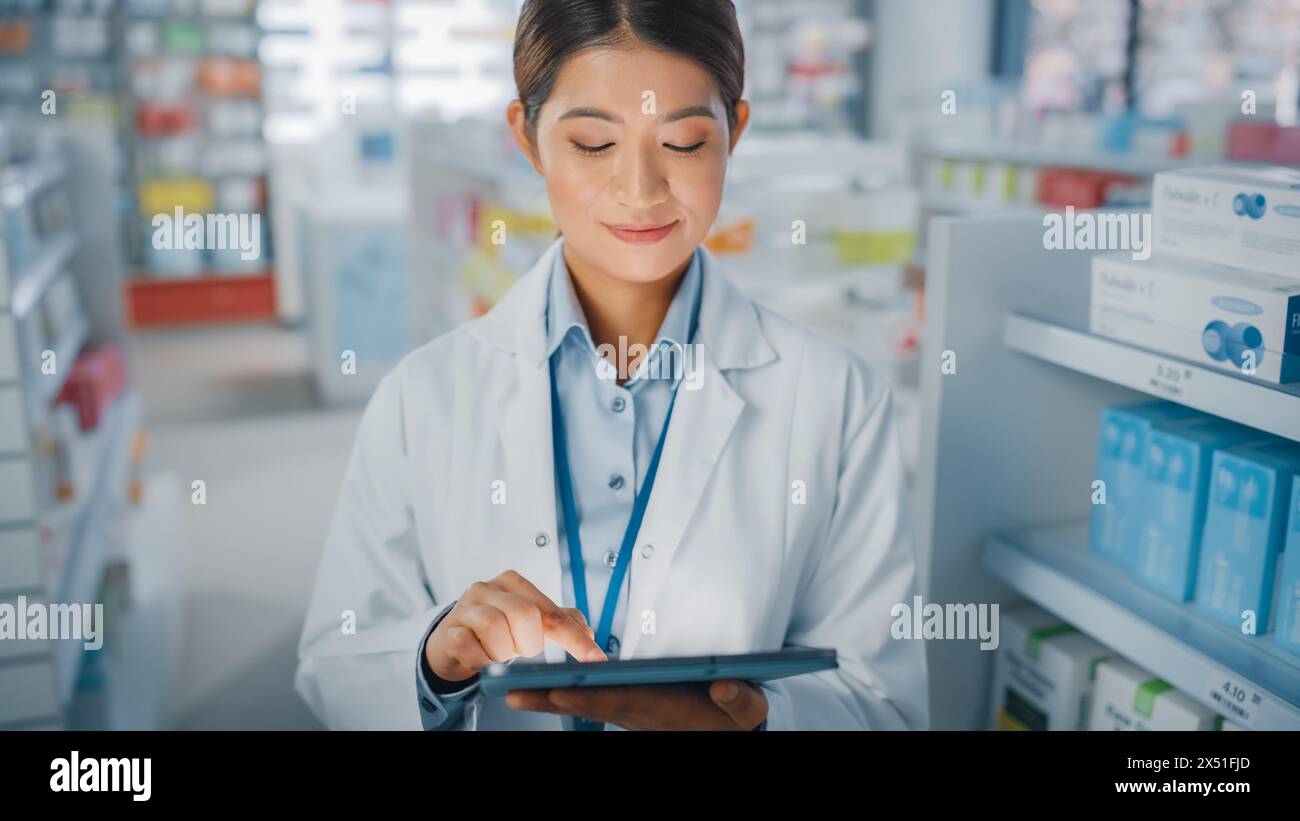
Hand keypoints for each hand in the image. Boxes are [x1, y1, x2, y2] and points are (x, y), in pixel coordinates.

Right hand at [424, 570, 605, 682]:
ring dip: (504, 652)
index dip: (575, 638)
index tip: (594, 658)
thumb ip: (560, 622)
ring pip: (495, 629)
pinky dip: (482, 660)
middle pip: (525, 614)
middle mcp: (489, 588)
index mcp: (514, 583)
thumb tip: (589, 632)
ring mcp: (465, 607)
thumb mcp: (529, 622)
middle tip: (523, 650)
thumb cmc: (497, 629)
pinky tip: (483, 660)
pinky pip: (469, 646)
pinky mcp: (448, 630)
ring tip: (501, 654)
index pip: (552, 612)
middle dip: (530, 643)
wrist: (452, 641)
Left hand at [506, 680, 768, 729]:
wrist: (728, 731)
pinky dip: (563, 694)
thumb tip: (724, 687)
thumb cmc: (734, 720)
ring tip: (512, 690)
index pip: (618, 702)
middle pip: (586, 703)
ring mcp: (629, 711)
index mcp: (659, 709)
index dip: (588, 696)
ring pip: (582, 702)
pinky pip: (589, 700)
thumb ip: (739, 700)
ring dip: (548, 697)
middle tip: (510, 692)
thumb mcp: (746, 712)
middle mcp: (636, 712)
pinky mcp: (627, 707)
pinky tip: (541, 689)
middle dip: (549, 698)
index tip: (559, 691)